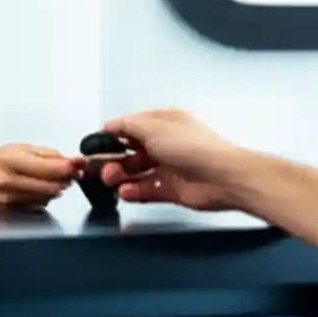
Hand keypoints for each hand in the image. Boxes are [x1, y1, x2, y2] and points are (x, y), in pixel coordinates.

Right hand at [0, 144, 84, 208]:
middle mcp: (11, 181)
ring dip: (58, 188)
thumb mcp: (19, 148)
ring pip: (49, 197)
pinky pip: (40, 204)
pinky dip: (46, 196)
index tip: (79, 163)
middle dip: (67, 179)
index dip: (69, 166)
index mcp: (12, 161)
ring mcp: (12, 198)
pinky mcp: (13, 210)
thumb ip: (46, 154)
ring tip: (54, 178)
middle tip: (73, 172)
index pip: (49, 167)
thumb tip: (70, 160)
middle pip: (52, 185)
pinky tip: (40, 188)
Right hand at [99, 109, 244, 210]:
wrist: (223, 177)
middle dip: (114, 159)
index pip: (132, 126)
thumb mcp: (154, 127)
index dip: (112, 135)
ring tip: (112, 182)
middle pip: (131, 152)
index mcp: (164, 123)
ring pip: (137, 172)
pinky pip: (147, 190)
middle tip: (102, 169)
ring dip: (121, 177)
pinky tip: (126, 193)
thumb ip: (127, 126)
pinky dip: (134, 192)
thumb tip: (108, 126)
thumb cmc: (192, 147)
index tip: (94, 146)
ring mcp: (169, 168)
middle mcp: (166, 144)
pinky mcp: (172, 190)